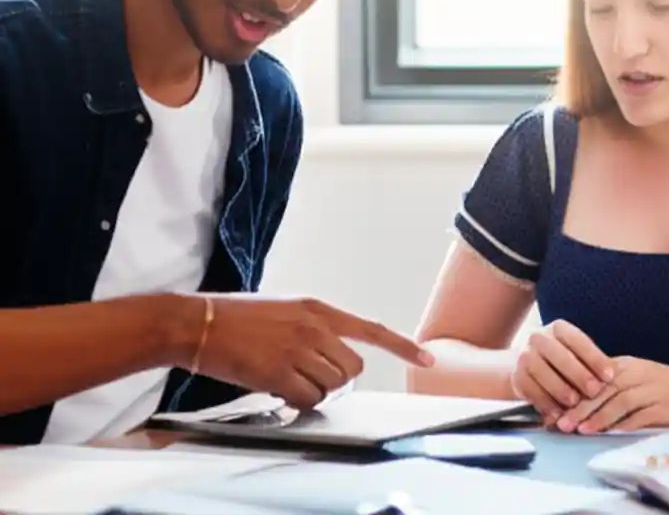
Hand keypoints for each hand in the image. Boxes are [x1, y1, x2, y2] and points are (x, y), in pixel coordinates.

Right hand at [186, 295, 433, 410]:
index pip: (372, 329)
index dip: (402, 346)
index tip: (428, 358)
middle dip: (337, 380)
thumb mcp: (285, 311)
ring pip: (332, 385)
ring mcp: (297, 349)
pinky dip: (297, 402)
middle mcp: (315, 327)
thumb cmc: (236, 318)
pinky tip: (279, 392)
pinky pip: (307, 399)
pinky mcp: (278, 371)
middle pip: (354, 368)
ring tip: (288, 381)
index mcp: (318, 309)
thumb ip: (314, 329)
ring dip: (314, 392)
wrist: (196, 322)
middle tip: (308, 379)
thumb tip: (333, 359)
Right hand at [511, 320, 613, 421]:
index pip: (578, 341)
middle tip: (595, 391)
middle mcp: (539, 338)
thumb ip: (592, 363)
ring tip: (576, 403)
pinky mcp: (516, 376)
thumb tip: (614, 377)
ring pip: (543, 373)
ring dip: (561, 389)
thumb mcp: (576, 355)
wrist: (527, 367)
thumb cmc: (562, 361)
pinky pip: (530, 390)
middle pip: (560, 356)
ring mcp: (525, 356)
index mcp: (558, 328)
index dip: (595, 359)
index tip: (610, 375)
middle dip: (579, 375)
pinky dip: (545, 402)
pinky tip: (557, 413)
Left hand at [555, 356, 668, 433]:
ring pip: (617, 401)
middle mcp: (638, 373)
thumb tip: (581, 403)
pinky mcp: (663, 406)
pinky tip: (604, 433)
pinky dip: (619, 425)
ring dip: (596, 416)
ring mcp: (652, 389)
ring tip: (578, 429)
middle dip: (579, 406)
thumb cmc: (667, 389)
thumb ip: (613, 387)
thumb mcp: (638, 379)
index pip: (594, 376)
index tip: (555, 408)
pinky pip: (637, 416)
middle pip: (602, 389)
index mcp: (629, 365)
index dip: (573, 392)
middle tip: (560, 422)